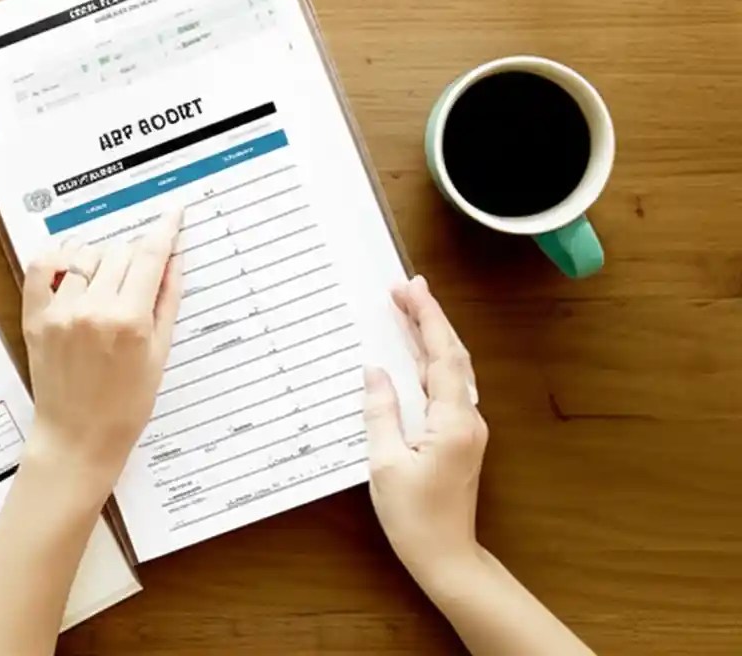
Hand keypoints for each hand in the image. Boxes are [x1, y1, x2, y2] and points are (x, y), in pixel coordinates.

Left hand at [21, 209, 183, 498]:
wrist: (78, 439)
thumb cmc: (126, 406)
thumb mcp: (160, 355)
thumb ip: (168, 301)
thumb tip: (175, 258)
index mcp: (131, 320)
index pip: (150, 256)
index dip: (165, 230)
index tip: (172, 215)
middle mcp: (94, 310)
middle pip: (120, 251)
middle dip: (135, 256)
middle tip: (138, 278)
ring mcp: (61, 312)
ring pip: (85, 255)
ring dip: (101, 260)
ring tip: (107, 284)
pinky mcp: (36, 318)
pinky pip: (41, 266)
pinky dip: (56, 258)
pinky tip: (71, 267)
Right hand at [364, 275, 487, 580]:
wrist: (446, 555)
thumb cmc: (414, 516)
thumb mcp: (384, 463)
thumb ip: (380, 412)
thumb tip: (375, 372)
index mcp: (452, 421)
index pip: (441, 356)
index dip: (427, 319)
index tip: (410, 289)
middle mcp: (468, 419)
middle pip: (452, 356)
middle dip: (430, 319)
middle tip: (407, 288)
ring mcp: (468, 429)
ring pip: (453, 370)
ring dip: (432, 338)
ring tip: (409, 311)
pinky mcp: (460, 438)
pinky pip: (448, 389)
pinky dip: (431, 363)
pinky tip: (413, 356)